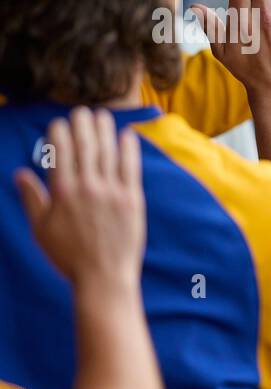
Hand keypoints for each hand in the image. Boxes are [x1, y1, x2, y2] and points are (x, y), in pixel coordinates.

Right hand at [15, 108, 144, 289]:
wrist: (104, 277)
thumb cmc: (69, 256)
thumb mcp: (41, 229)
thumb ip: (33, 198)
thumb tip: (20, 173)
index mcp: (62, 193)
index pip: (59, 153)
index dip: (59, 134)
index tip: (59, 122)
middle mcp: (86, 187)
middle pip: (84, 147)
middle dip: (81, 125)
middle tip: (81, 111)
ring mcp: (111, 192)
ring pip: (107, 153)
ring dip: (103, 131)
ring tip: (102, 115)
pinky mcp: (132, 199)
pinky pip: (130, 167)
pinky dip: (129, 149)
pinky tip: (127, 135)